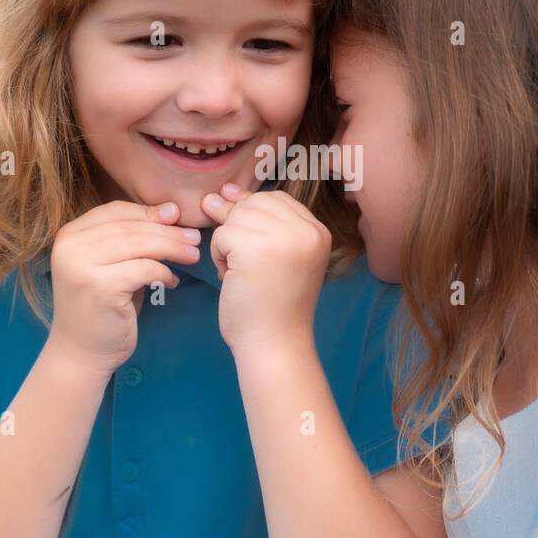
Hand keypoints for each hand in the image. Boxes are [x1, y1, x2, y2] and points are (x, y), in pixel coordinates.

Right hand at [47, 200, 200, 375]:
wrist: (82, 353)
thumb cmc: (102, 308)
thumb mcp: (112, 265)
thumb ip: (131, 239)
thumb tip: (170, 210)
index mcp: (69, 235)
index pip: (116, 210)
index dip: (149, 211)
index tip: (177, 215)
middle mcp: (70, 246)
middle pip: (131, 227)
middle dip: (168, 231)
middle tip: (195, 237)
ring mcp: (81, 265)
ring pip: (140, 245)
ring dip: (172, 248)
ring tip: (192, 254)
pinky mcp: (100, 285)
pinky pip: (145, 269)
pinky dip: (164, 273)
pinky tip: (172, 281)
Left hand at [202, 183, 330, 356]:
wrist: (274, 345)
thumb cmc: (273, 306)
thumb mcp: (276, 256)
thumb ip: (258, 222)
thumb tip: (223, 192)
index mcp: (318, 231)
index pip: (277, 199)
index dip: (252, 212)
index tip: (246, 243)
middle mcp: (306, 230)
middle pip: (256, 203)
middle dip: (238, 227)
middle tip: (241, 262)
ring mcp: (283, 238)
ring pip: (236, 217)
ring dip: (227, 243)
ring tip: (238, 272)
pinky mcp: (255, 248)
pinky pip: (222, 234)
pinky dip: (218, 256)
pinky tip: (230, 277)